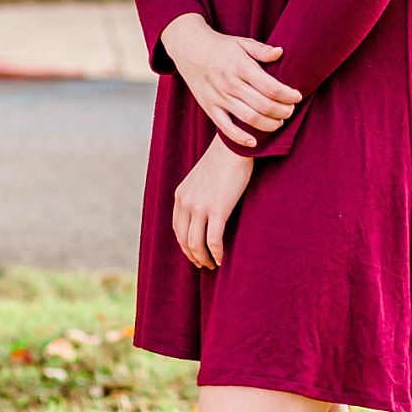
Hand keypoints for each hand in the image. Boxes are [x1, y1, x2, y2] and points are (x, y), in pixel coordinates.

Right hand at [159, 11, 300, 148]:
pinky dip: (240, 138)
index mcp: (241, 66)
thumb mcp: (241, 42)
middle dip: (283, 111)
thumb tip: (281, 52)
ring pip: (249, 119)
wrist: (188, 47)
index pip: (271, 87)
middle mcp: (230, 84)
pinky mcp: (209, 107)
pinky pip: (226, 128)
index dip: (288, 95)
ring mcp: (219, 97)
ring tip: (279, 122)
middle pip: (264, 105)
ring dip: (269, 124)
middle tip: (290, 110)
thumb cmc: (220, 46)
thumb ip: (261, 49)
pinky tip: (254, 142)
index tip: (297, 96)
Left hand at [173, 137, 255, 269]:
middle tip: (204, 264)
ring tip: (213, 264)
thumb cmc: (223, 161)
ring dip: (204, 259)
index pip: (177, 229)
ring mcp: (200, 207)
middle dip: (193, 256)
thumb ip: (198, 196)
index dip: (185, 245)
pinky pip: (213, 241)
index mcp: (180, 196)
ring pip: (196, 244)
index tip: (195, 254)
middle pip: (184, 240)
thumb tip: (204, 216)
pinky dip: (217, 254)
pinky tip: (223, 260)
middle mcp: (186, 203)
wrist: (234, 147)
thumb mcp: (201, 179)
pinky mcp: (217, 210)